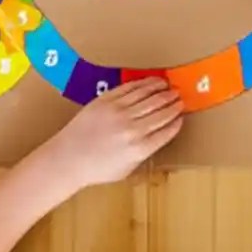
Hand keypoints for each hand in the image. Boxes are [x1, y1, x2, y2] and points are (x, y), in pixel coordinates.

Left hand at [39, 77, 183, 188]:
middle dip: (173, 104)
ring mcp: (119, 113)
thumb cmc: (97, 168)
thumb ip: (144, 153)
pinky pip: (131, 89)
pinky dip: (145, 84)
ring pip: (148, 97)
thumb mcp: (127, 169)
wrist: (69, 158)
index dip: (176, 121)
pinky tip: (153, 82)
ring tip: (170, 87)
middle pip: (160, 112)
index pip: (166, 131)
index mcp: (140, 149)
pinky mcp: (106, 100)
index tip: (182, 115)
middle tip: (180, 98)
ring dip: (162, 91)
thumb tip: (156, 137)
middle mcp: (132, 130)